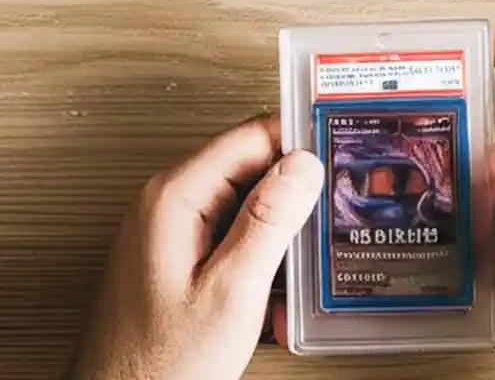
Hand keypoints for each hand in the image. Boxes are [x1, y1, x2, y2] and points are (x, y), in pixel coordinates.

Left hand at [70, 116, 322, 379]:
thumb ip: (268, 222)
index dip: (298, 144)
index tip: (336, 155)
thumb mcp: (231, 292)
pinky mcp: (173, 260)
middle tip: (325, 226)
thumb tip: (301, 165)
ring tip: (296, 276)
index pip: (249, 136)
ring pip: (241, 208)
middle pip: (248, 169)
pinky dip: (256, 263)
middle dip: (291, 199)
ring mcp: (166, 233)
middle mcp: (163, 206)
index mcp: (172, 198)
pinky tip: (269, 299)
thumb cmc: (159, 365)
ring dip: (276, 239)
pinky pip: (227, 240)